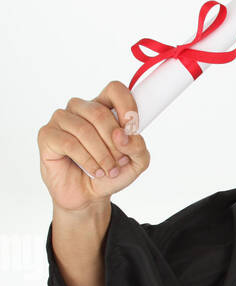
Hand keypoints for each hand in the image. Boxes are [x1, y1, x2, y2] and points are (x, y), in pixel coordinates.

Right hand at [37, 80, 149, 212]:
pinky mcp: (47, 134)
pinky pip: (69, 143)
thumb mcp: (135, 163)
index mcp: (103, 107)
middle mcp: (80, 108)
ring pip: (85, 129)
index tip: (133, 128)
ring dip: (102, 154)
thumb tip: (123, 136)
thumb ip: (138, 147)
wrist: (88, 196)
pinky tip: (94, 170)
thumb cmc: (109, 173)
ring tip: (108, 170)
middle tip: (120, 161)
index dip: (126, 105)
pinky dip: (86, 160)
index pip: (115, 90)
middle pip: (100, 113)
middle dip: (115, 142)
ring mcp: (62, 119)